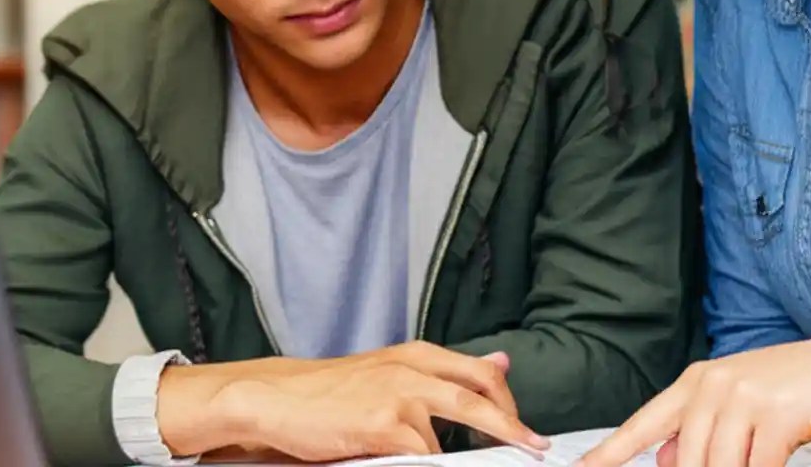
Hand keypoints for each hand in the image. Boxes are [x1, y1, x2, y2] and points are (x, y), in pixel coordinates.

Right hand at [158, 341, 550, 461]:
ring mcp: (399, 395)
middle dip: (513, 426)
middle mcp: (413, 368)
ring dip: (460, 452)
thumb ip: (445, 371)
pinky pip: (422, 454)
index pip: (482, 373)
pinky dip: (427, 464)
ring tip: (456, 458)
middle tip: (534, 448)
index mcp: (417, 354)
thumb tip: (502, 361)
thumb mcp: (391, 370)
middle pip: (483, 393)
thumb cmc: (331, 391)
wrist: (277, 398)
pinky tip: (416, 464)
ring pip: (452, 430)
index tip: (530, 432)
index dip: (510, 404)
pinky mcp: (382, 425)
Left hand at [577, 331, 810, 466]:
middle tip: (735, 462)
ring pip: (718, 466)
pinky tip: (769, 464)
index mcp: (698, 381)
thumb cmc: (802, 386)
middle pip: (688, 460)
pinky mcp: (778, 415)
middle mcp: (714, 384)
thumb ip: (701, 429)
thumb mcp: (741, 402)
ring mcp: (745, 397)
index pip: (644, 423)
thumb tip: (666, 460)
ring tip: (755, 459)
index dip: (610, 451)